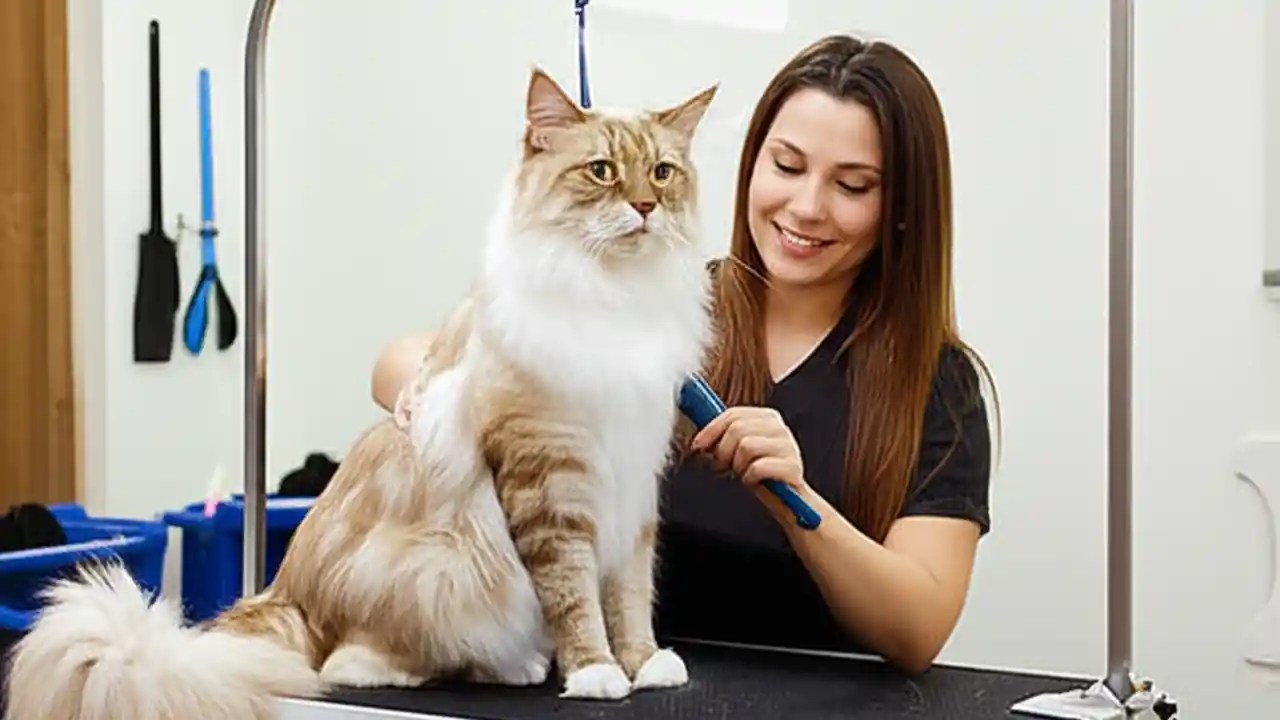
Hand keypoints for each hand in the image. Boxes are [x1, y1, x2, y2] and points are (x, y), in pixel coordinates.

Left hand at [689, 406, 806, 491]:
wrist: (785, 500)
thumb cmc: (758, 473)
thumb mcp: (738, 450)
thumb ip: (724, 436)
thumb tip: (700, 438)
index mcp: (767, 417)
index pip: (734, 414)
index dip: (711, 430)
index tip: (698, 445)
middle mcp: (780, 428)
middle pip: (737, 429)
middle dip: (723, 451)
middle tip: (723, 466)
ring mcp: (789, 446)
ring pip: (746, 446)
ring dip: (737, 465)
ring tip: (741, 472)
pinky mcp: (792, 467)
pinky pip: (758, 467)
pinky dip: (749, 477)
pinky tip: (752, 481)